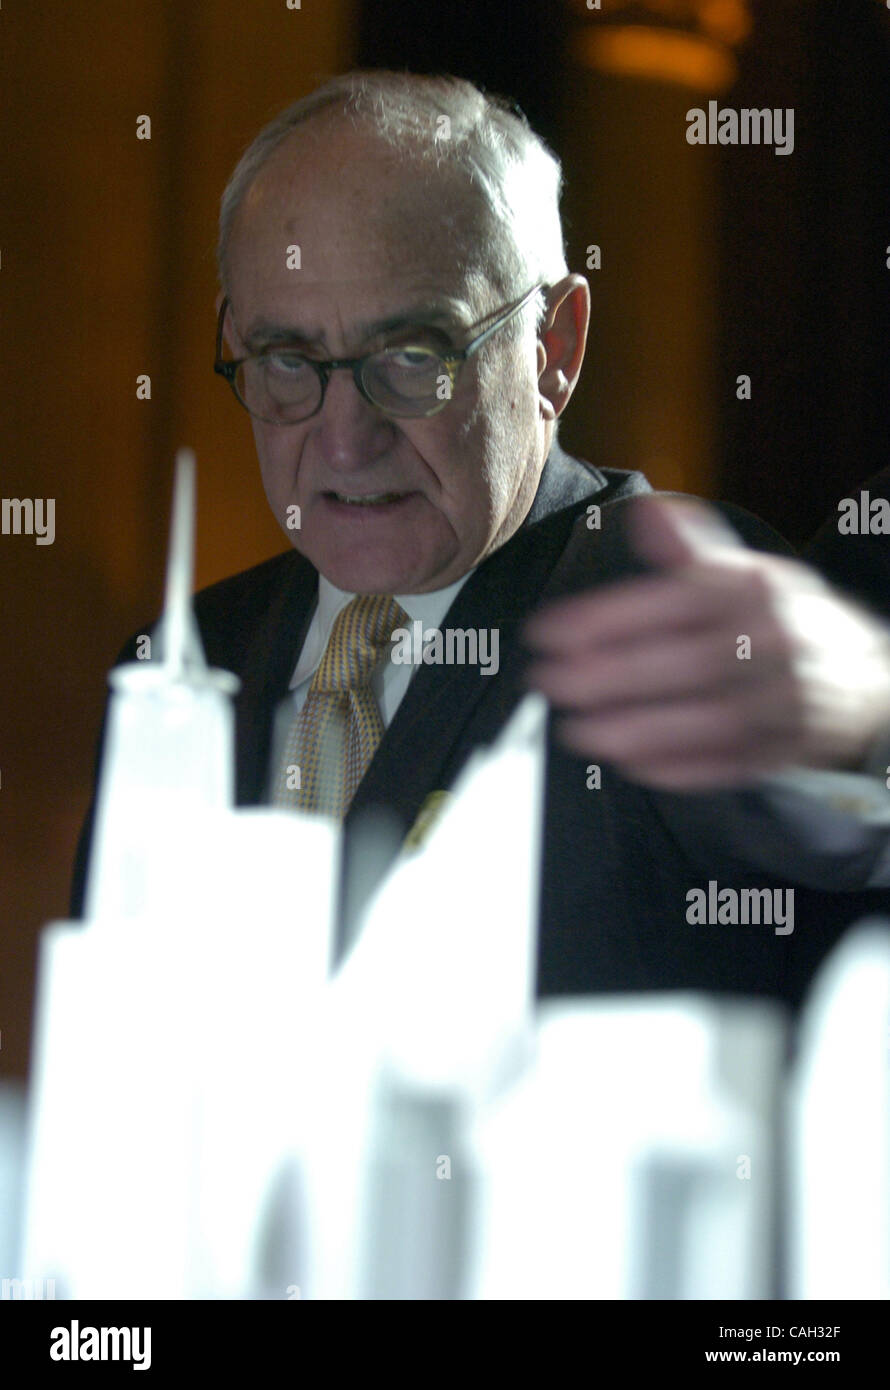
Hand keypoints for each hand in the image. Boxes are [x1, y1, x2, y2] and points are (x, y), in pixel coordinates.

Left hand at [522, 495, 889, 789]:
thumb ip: (690, 549)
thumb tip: (646, 511)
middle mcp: (773, 645)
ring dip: (633, 728)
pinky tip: (627, 761)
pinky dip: (674, 767)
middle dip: (607, 677)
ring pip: (704, 721)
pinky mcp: (784, 751)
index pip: (672, 603)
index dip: (604, 619)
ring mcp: (784, 703)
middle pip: (684, 665)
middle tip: (548, 682)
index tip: (548, 632)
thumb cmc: (783, 620)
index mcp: (756, 591)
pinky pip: (726, 765)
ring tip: (577, 728)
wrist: (864, 675)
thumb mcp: (746, 570)